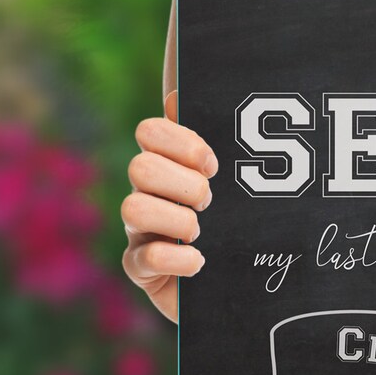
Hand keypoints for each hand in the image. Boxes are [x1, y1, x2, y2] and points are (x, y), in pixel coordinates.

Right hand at [121, 90, 216, 323]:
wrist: (241, 279)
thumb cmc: (237, 220)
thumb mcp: (235, 177)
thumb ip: (214, 138)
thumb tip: (176, 95)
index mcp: (168, 162)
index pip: (150, 131)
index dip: (181, 142)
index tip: (214, 164)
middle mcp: (147, 193)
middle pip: (140, 167)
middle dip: (183, 183)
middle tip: (210, 202)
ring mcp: (140, 232)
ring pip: (133, 209)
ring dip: (176, 220)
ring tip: (201, 233)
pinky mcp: (142, 271)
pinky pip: (140, 260)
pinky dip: (175, 259)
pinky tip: (200, 262)